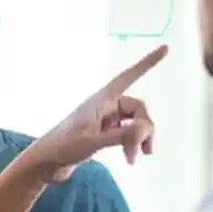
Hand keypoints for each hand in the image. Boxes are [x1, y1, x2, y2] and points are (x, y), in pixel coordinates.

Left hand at [21, 45, 166, 183]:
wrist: (46, 164)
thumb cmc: (63, 148)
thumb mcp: (92, 142)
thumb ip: (120, 136)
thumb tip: (145, 130)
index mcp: (101, 99)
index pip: (129, 76)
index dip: (148, 63)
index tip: (166, 48)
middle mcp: (105, 106)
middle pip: (139, 109)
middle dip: (144, 130)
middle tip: (141, 152)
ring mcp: (106, 120)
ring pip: (137, 123)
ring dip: (140, 139)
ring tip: (135, 158)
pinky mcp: (105, 133)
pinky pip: (129, 133)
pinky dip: (133, 144)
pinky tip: (130, 157)